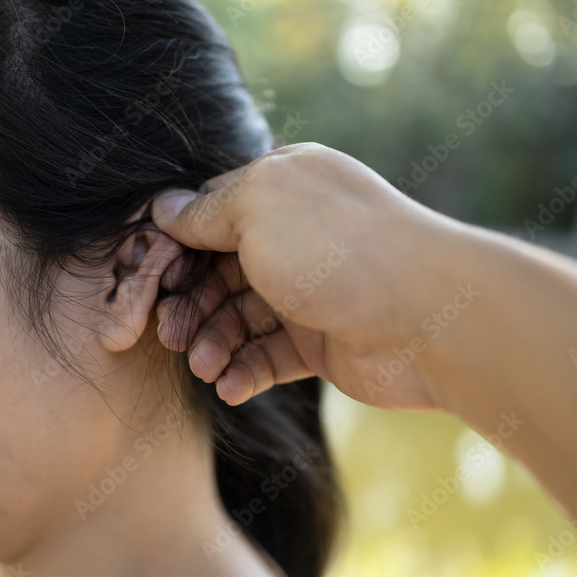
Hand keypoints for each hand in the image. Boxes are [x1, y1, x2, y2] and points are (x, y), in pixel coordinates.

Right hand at [151, 142, 475, 410]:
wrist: (426, 316)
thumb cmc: (337, 250)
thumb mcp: (257, 208)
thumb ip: (206, 212)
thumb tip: (162, 207)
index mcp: (282, 189)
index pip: (209, 216)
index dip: (175, 250)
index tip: (150, 283)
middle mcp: (294, 237)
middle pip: (218, 272)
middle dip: (190, 305)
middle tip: (169, 338)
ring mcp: (308, 291)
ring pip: (239, 318)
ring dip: (214, 343)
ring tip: (202, 368)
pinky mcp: (320, 342)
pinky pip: (268, 357)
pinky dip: (244, 371)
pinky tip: (228, 387)